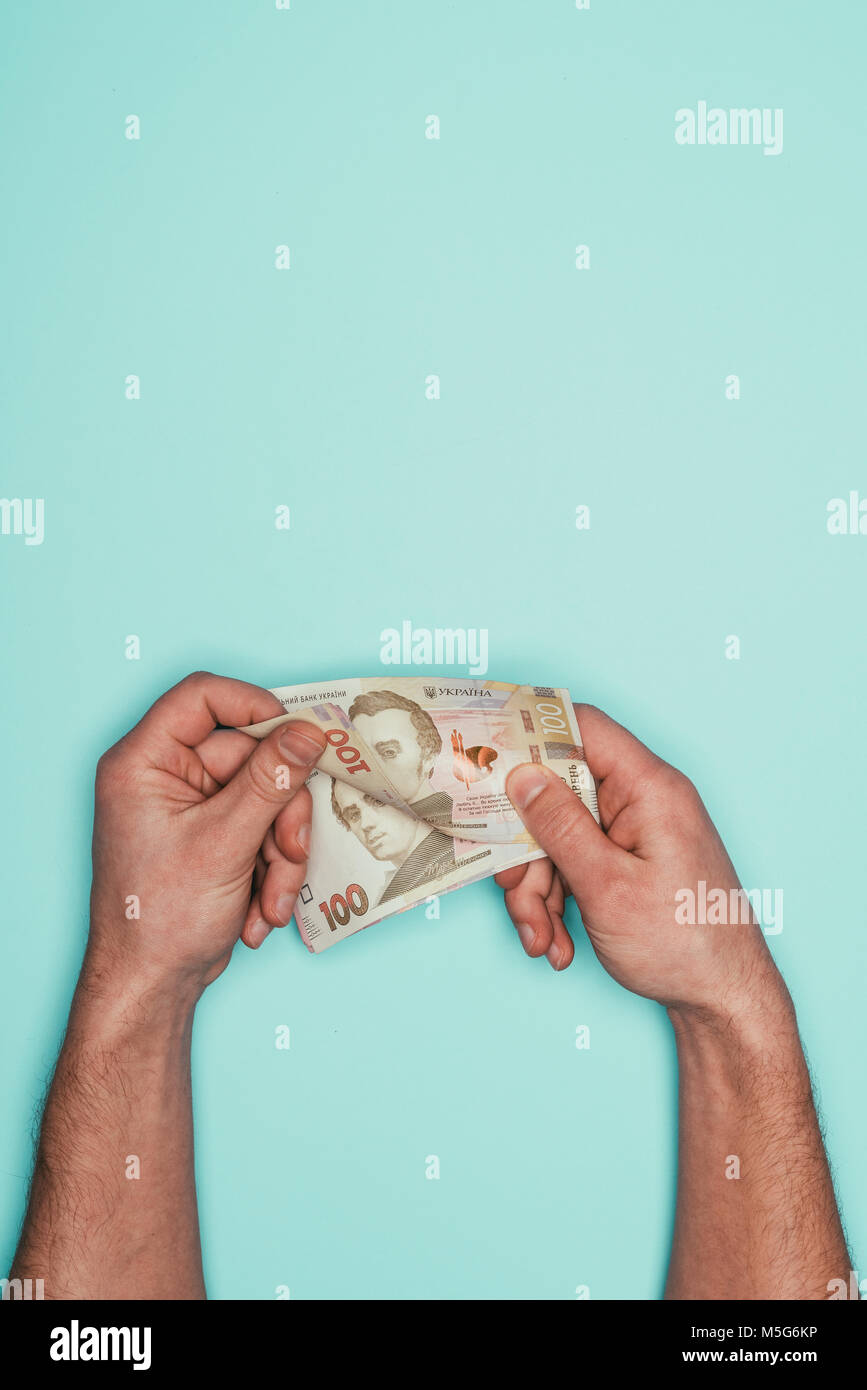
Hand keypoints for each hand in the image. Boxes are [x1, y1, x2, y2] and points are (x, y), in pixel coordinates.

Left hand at [86, 672, 326, 1001]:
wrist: (152, 985)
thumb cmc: (158, 917)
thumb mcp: (223, 842)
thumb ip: (270, 781)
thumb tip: (309, 734)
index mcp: (145, 762)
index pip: (201, 698)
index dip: (253, 706)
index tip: (298, 733)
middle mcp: (166, 776)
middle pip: (251, 757)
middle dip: (279, 813)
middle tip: (291, 851)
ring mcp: (193, 808)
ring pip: (266, 797)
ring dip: (280, 852)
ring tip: (272, 900)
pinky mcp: (215, 837)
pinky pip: (262, 830)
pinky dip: (270, 869)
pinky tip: (261, 909)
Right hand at [495, 705, 782, 1017]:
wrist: (724, 1001)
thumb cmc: (683, 943)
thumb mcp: (606, 886)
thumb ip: (559, 826)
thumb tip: (521, 773)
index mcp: (649, 787)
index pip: (583, 726)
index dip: (531, 735)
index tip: (487, 763)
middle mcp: (643, 800)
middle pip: (557, 795)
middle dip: (528, 852)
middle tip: (513, 893)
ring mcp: (635, 832)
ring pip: (559, 837)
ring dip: (538, 891)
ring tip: (542, 940)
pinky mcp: (629, 861)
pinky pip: (576, 864)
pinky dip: (558, 903)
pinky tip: (559, 943)